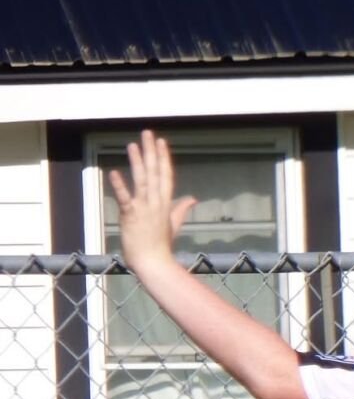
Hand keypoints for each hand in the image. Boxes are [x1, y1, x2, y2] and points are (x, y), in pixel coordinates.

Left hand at [109, 130, 196, 266]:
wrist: (154, 264)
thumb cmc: (161, 246)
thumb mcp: (173, 224)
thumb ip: (181, 209)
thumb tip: (193, 199)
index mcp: (165, 203)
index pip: (166, 176)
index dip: (164, 158)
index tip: (162, 142)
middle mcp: (156, 202)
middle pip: (154, 172)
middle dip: (151, 152)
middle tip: (148, 134)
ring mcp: (144, 208)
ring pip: (141, 180)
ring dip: (137, 162)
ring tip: (132, 145)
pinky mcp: (131, 216)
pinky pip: (125, 198)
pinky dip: (120, 186)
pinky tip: (114, 172)